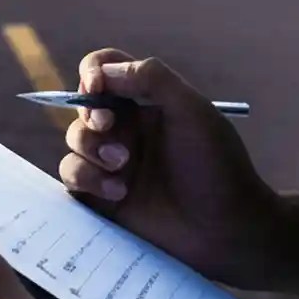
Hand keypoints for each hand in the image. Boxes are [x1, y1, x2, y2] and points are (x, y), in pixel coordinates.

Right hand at [61, 49, 282, 288]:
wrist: (226, 230)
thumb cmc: (216, 166)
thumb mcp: (193, 111)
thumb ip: (152, 78)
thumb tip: (104, 69)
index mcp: (148, 101)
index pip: (107, 69)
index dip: (93, 72)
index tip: (96, 87)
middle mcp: (128, 128)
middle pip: (84, 105)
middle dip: (91, 114)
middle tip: (108, 127)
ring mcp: (113, 163)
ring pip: (75, 140)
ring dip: (90, 148)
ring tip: (124, 166)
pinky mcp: (101, 196)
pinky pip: (72, 176)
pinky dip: (86, 178)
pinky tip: (119, 193)